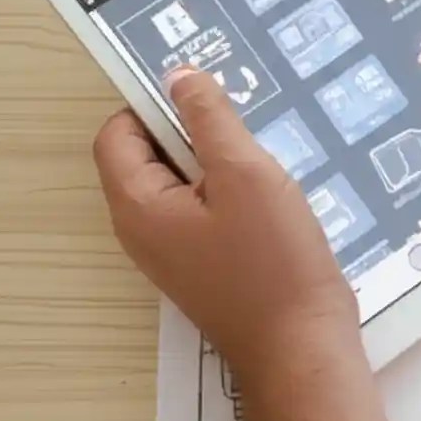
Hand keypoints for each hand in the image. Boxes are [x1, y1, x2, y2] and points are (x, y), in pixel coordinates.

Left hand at [92, 67, 358, 373]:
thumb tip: (180, 75)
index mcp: (139, 206)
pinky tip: (275, 193)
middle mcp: (144, 230)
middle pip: (150, 156)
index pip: (118, 133)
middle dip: (194, 130)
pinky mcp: (206, 266)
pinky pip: (206, 211)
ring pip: (184, 183)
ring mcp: (175, 252)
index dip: (154, 104)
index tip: (208, 93)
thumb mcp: (246, 175)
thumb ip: (210, 119)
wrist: (302, 345)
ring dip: (220, 162)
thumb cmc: (273, 261)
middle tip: (247, 122)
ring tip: (266, 158)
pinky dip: (233, 192)